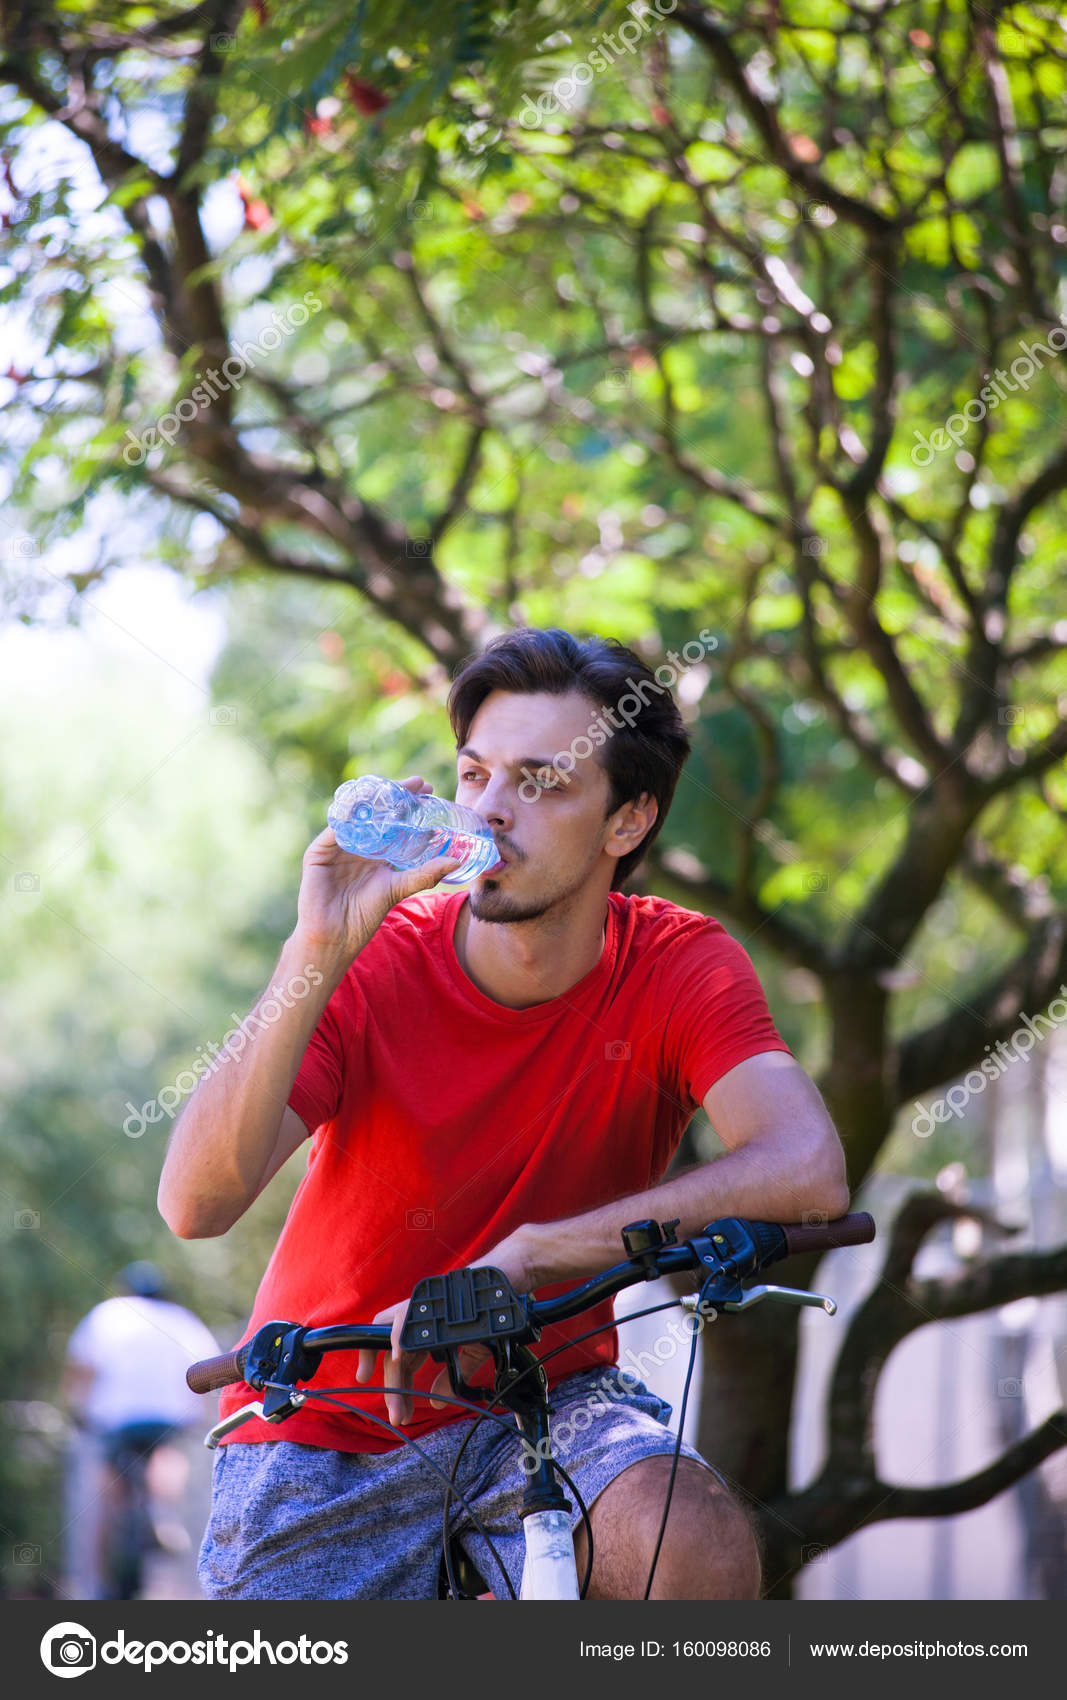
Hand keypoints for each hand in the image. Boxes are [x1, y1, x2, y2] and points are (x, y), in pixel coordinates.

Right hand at [294, 775, 462, 966]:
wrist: (335, 936)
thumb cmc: (365, 914)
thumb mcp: (399, 888)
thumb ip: (425, 873)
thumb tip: (458, 862)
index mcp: (376, 851)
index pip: (395, 821)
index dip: (411, 806)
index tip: (431, 792)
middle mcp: (357, 843)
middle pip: (377, 812)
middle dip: (397, 795)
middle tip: (419, 784)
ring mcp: (337, 845)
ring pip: (357, 815)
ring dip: (376, 800)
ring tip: (397, 789)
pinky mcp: (319, 851)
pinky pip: (334, 828)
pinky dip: (349, 817)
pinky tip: (366, 809)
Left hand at [355, 1229, 539, 1428]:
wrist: (505, 1282)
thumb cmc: (489, 1314)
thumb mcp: (471, 1352)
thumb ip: (452, 1376)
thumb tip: (437, 1401)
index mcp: (423, 1333)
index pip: (397, 1357)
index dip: (391, 1380)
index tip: (392, 1406)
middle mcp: (416, 1321)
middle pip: (393, 1356)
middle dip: (394, 1389)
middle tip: (400, 1417)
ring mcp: (419, 1308)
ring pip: (392, 1341)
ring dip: (394, 1372)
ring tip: (397, 1402)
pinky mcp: (424, 1298)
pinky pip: (402, 1316)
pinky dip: (397, 1336)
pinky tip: (399, 1356)